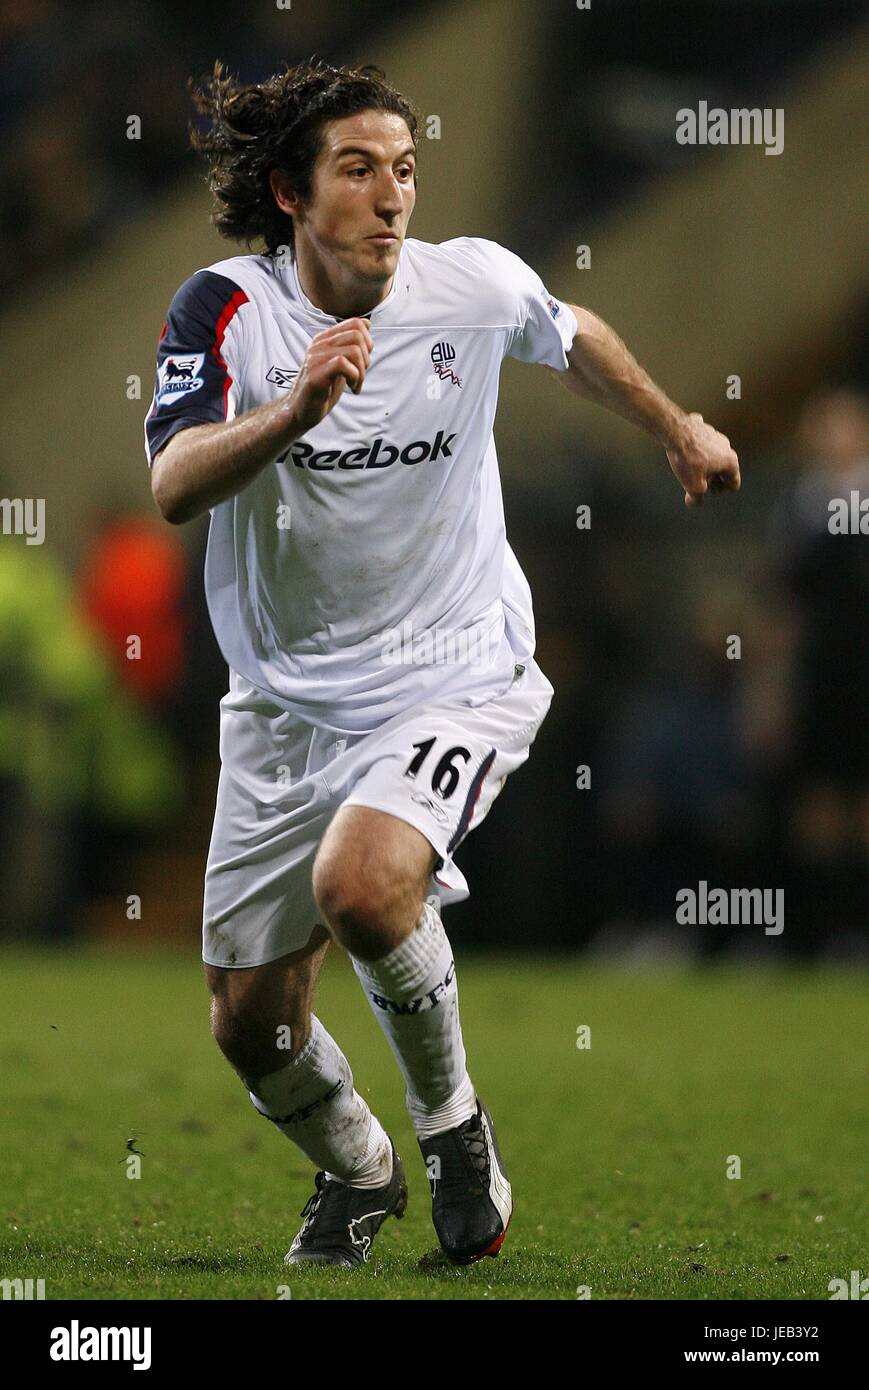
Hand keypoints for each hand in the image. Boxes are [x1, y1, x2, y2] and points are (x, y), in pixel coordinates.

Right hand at [287, 317, 373, 433]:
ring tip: (355, 384)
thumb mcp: (340, 364)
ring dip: (361, 371)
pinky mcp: (315, 373)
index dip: (368, 342)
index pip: (356, 323)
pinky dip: (354, 377)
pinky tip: (351, 389)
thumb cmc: (323, 389)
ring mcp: (316, 357)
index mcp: (325, 339)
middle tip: (360, 375)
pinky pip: (342, 364)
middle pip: (357, 334)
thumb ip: (350, 346)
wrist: (301, 410)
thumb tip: (367, 326)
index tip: (363, 362)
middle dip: (367, 358)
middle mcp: (319, 344)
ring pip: (354, 350)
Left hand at [666, 412, 740, 507]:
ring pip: (713, 456)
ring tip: (689, 468)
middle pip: (724, 470)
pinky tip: (685, 451)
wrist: (675, 432)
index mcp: (731, 461)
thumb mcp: (693, 486)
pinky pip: (702, 443)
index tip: (706, 489)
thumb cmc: (687, 459)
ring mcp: (715, 436)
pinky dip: (696, 450)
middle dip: (712, 479)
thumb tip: (695, 501)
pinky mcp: (703, 429)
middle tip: (697, 481)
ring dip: (704, 465)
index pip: (733, 484)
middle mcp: (727, 447)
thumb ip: (697, 498)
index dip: (719, 491)